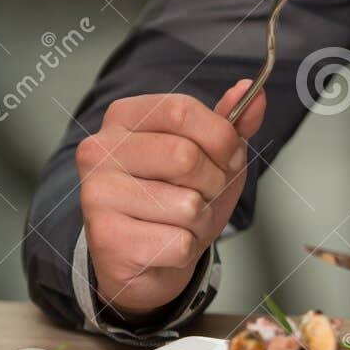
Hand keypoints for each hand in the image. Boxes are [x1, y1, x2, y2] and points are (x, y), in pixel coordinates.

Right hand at [77, 82, 265, 318]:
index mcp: (124, 117)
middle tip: (204, 194)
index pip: (181, 110)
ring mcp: (97, 194)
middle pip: (185, 156)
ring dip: (201, 220)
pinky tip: (165, 244)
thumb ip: (232, 122)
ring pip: (187, 205)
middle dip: (214, 182)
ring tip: (181, 221)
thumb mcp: (211, 154)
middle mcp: (100, 150)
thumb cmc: (177, 198)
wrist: (147, 259)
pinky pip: (178, 242)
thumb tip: (252, 90)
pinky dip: (186, 249)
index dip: (220, 137)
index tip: (228, 157)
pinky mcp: (105, 238)